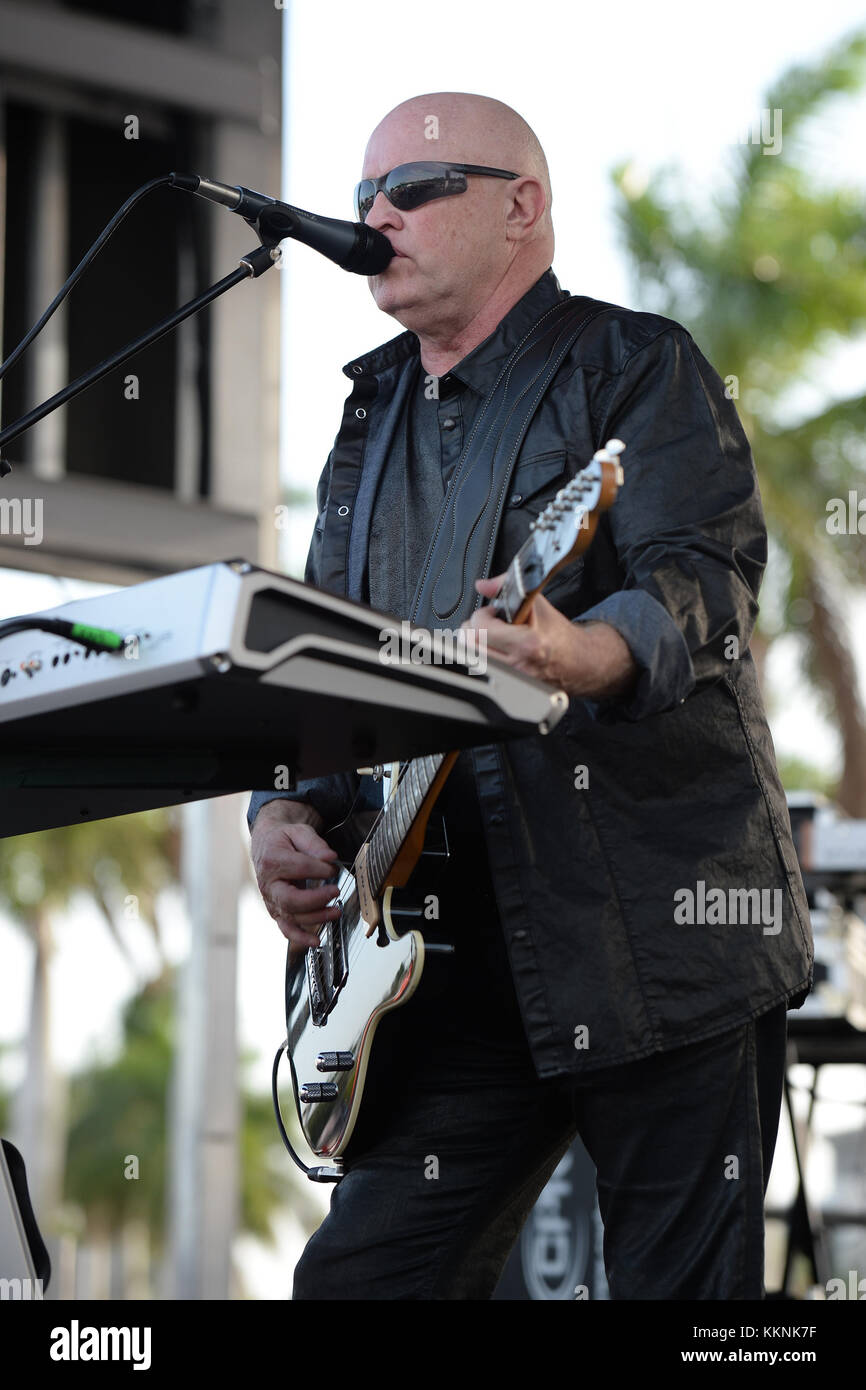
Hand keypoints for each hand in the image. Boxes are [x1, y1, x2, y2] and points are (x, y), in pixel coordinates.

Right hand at [250, 799, 340, 950]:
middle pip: (290, 899)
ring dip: (316, 917)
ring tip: (335, 912)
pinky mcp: (277, 911)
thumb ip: (315, 844)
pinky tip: (316, 941)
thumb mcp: (298, 832)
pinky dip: (301, 937)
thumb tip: (330, 858)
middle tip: (335, 891)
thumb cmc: (283, 839)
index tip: (333, 868)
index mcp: (273, 860)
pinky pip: (286, 928)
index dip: (320, 869)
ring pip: (291, 916)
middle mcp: (269, 884)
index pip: (299, 867)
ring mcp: (271, 900)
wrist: (266, 845)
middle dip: (316, 899)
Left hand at [463, 575, 637, 699]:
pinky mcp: (510, 688)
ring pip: (471, 660)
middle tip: (488, 624)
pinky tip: (497, 652)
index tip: (493, 613)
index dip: (483, 614)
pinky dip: (483, 659)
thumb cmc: (559, 634)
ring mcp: (513, 680)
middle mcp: (519, 666)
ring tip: (492, 637)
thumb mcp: (537, 602)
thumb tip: (484, 585)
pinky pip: (482, 671)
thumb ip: (507, 587)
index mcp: (527, 643)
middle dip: (474, 629)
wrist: (579, 660)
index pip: (479, 626)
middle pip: (468, 645)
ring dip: (476, 644)